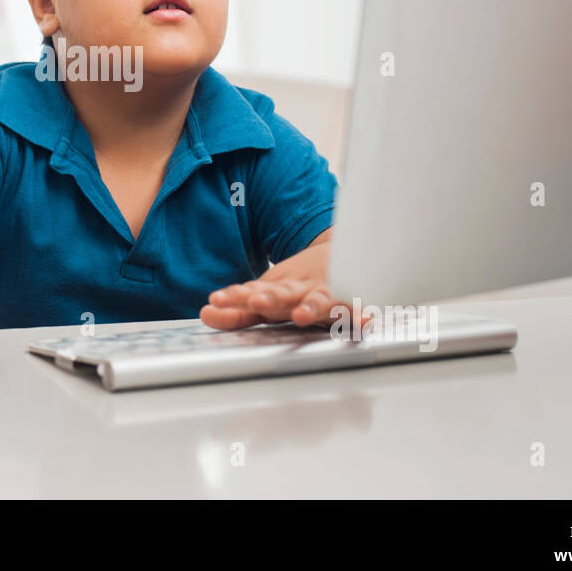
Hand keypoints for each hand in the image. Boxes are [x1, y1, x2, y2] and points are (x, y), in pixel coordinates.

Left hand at [201, 240, 370, 330]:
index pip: (252, 292)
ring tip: (302, 315)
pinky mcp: (346, 302)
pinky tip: (366, 319)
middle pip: (283, 294)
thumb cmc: (297, 284)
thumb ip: (236, 313)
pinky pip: (354, 310)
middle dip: (270, 298)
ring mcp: (323, 294)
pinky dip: (359, 314)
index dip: (235, 297)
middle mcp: (299, 290)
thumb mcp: (264, 296)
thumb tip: (205, 314)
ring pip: (317, 300)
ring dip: (309, 306)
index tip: (216, 300)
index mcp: (276, 290)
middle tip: (257, 301)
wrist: (338, 251)